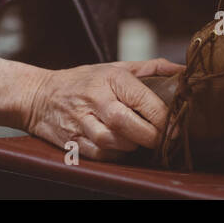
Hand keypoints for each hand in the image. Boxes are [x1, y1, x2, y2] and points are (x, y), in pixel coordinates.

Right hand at [24, 58, 183, 160]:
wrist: (39, 96)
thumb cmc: (85, 81)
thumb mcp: (116, 67)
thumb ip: (152, 68)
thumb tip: (184, 71)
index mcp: (111, 78)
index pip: (143, 100)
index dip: (164, 117)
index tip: (175, 125)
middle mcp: (95, 99)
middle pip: (128, 124)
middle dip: (150, 135)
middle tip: (162, 139)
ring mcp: (81, 122)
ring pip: (113, 142)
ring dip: (132, 146)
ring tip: (140, 140)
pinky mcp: (72, 141)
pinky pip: (100, 155)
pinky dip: (116, 155)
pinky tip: (121, 148)